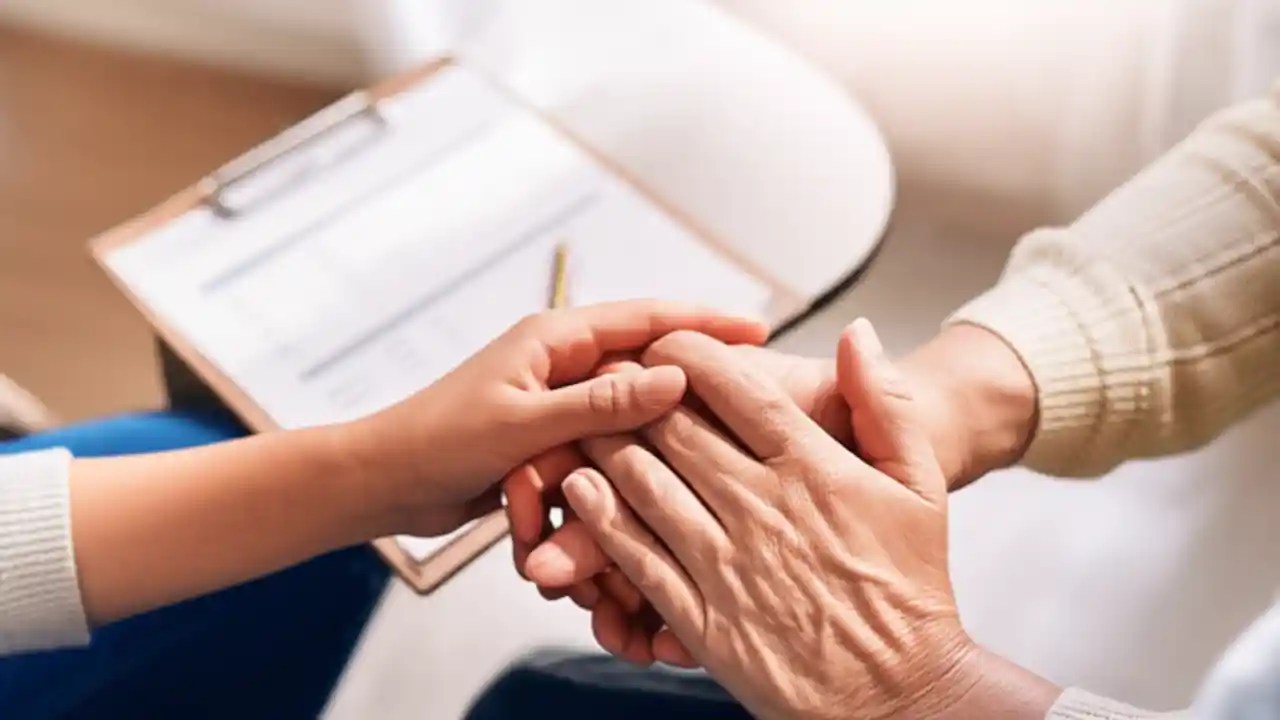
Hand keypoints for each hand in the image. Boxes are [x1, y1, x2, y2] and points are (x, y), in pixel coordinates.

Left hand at [341, 301, 766, 536]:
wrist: (385, 482)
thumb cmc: (437, 442)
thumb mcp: (524, 422)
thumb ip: (600, 403)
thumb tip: (676, 375)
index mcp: (555, 339)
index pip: (647, 319)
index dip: (705, 323)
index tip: (759, 330)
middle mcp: (562, 363)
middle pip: (647, 360)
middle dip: (696, 372)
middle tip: (756, 387)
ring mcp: (558, 401)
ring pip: (630, 409)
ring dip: (661, 425)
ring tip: (720, 432)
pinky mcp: (551, 437)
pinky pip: (606, 443)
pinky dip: (629, 458)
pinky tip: (665, 473)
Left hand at [516, 324, 1037, 596]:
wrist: (899, 693)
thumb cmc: (909, 589)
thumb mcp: (921, 485)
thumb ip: (886, 403)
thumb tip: (858, 333)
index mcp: (813, 469)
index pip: (735, 389)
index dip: (686, 357)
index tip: (663, 345)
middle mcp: (764, 509)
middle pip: (675, 429)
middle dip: (633, 393)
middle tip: (607, 374)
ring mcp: (728, 564)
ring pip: (644, 484)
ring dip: (605, 445)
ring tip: (582, 420)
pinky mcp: (703, 618)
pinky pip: (637, 556)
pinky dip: (600, 518)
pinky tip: (582, 491)